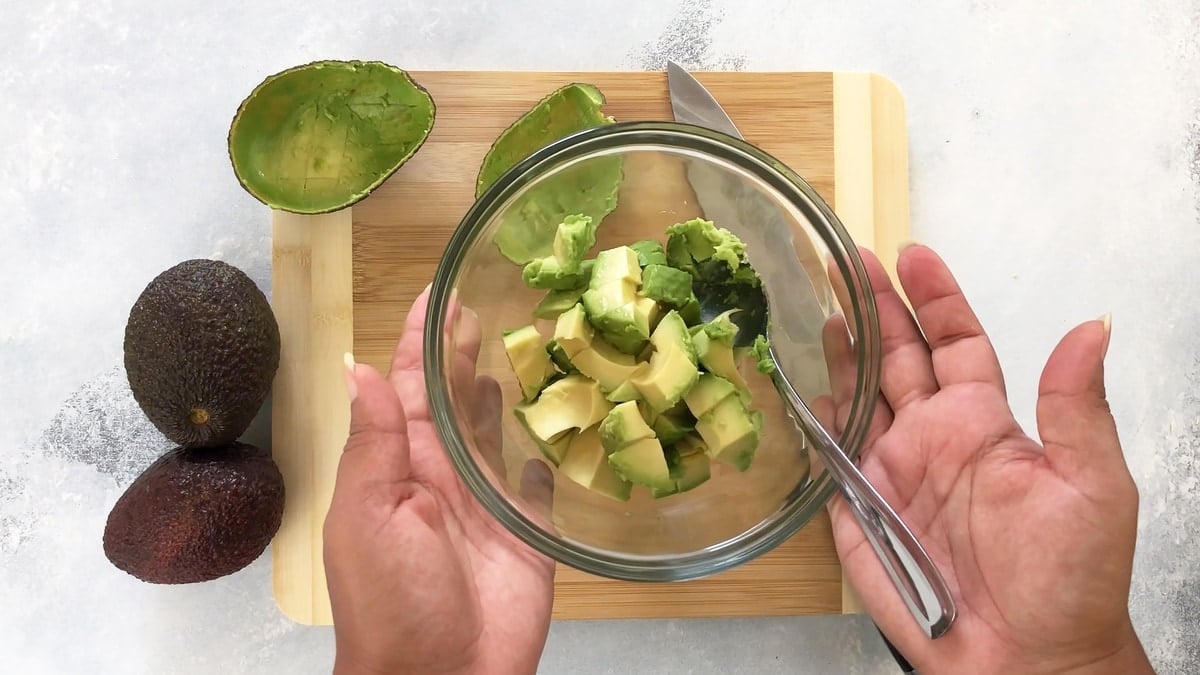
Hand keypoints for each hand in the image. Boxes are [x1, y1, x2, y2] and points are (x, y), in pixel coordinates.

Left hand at [323, 287, 554, 674]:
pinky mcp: (528, 531)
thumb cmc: (392, 600)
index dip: (418, 337)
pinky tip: (554, 425)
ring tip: (524, 344)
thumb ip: (375, 441)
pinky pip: (539, 482)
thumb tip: (355, 364)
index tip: (436, 289)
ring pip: (496, 430)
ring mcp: (488, 502)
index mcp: (400, 465)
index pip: (407, 385)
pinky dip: (545, 453)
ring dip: (503, 390)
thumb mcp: (370, 513)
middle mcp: (443, 474)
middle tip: (488, 300)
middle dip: (465, 350)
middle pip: (454, 397)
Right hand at [818, 244, 1152, 674]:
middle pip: (896, 356)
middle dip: (873, 306)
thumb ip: (1077, 406)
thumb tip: (1093, 326)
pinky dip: (813, 417)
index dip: (936, 297)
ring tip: (817, 304)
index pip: (957, 341)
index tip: (913, 255)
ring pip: (859, 395)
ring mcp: (892, 471)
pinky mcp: (858, 509)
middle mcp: (936, 437)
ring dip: (840, 350)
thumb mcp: (1092, 485)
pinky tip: (799, 383)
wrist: (1022, 658)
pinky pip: (830, 453)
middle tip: (846, 259)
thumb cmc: (1069, 578)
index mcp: (987, 422)